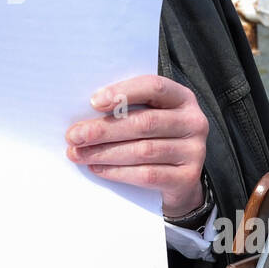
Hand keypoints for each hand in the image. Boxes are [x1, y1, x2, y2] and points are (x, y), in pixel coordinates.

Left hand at [65, 74, 208, 219]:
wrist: (179, 181)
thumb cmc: (155, 139)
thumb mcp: (148, 116)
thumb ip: (127, 109)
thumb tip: (85, 114)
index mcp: (182, 98)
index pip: (154, 87)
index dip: (123, 92)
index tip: (94, 102)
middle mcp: (193, 121)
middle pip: (144, 122)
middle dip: (104, 130)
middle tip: (74, 136)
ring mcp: (194, 151)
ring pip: (143, 151)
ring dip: (105, 153)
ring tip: (79, 154)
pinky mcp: (187, 178)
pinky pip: (147, 174)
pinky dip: (117, 172)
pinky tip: (97, 169)